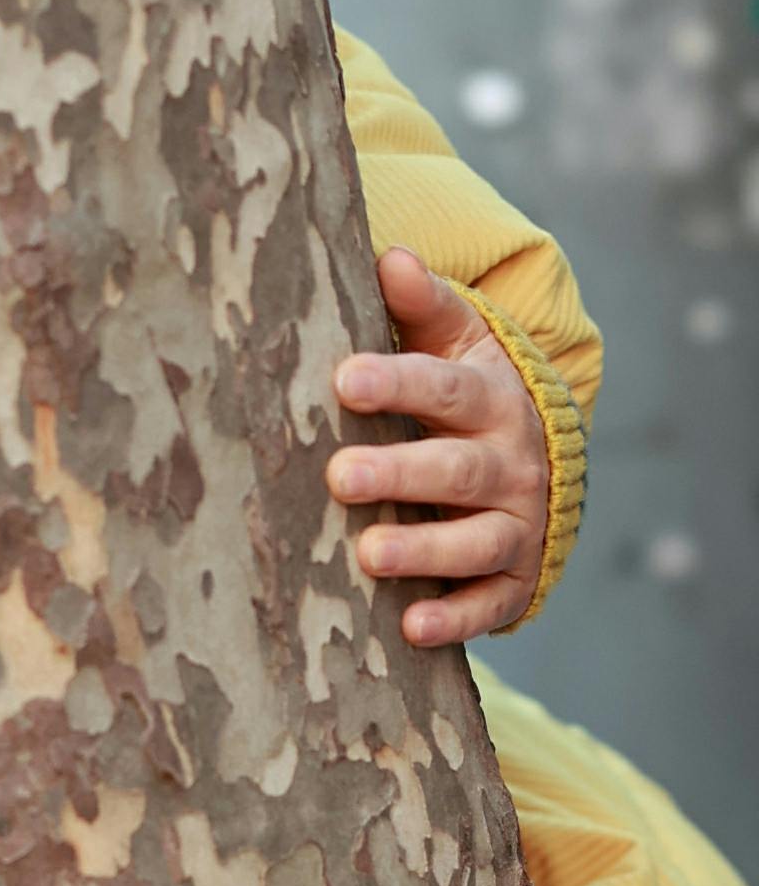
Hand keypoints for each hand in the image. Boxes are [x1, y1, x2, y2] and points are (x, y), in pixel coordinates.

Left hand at [328, 249, 549, 647]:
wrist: (543, 464)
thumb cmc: (471, 396)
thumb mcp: (459, 343)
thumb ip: (424, 305)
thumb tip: (391, 256)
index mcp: (490, 399)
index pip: (444, 387)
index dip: (398, 383)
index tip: (345, 379)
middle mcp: (510, 463)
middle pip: (457, 468)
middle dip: (401, 472)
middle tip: (341, 475)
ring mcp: (516, 525)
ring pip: (475, 540)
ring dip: (425, 551)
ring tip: (369, 555)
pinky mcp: (513, 580)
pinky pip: (489, 604)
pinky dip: (457, 620)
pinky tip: (412, 628)